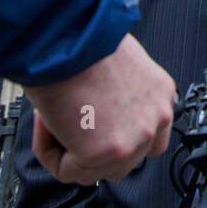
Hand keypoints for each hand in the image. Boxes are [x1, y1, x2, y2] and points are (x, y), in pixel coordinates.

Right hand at [25, 34, 175, 184]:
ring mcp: (134, 140)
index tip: (90, 127)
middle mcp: (155, 119)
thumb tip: (98, 111)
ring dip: (68, 150)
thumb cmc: (82, 39)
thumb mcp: (117, 64)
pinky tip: (46, 122)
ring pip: (95, 170)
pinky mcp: (106, 153)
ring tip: (54, 118)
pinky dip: (48, 151)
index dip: (112, 134)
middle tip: (66, 123)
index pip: (147, 136)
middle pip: (123, 159)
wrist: (65, 36)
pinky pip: (68, 171)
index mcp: (160, 94)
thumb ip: (119, 94)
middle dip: (90, 146)